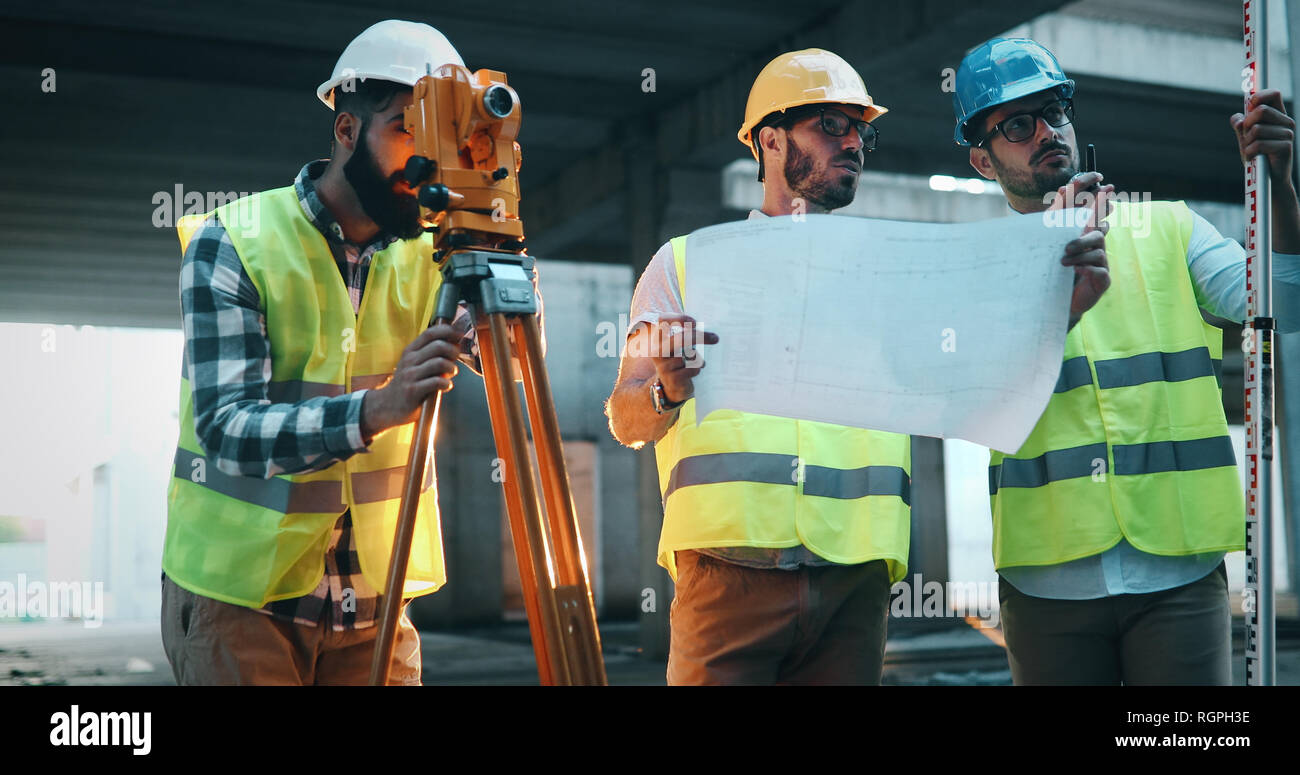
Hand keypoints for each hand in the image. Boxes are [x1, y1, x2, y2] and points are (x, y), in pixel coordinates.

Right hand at [361, 324, 461, 436]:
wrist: (387, 405)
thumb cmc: (407, 383)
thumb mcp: (414, 364)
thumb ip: (431, 355)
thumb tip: (454, 345)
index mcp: (410, 350)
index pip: (430, 333)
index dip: (447, 331)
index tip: (458, 335)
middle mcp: (409, 360)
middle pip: (438, 345)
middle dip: (453, 351)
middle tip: (455, 359)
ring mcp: (410, 375)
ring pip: (439, 362)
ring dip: (451, 368)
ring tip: (451, 373)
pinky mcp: (413, 390)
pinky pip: (437, 382)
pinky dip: (447, 383)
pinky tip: (446, 386)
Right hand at [640, 314, 718, 403]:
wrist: (673, 388)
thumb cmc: (679, 362)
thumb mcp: (680, 347)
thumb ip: (688, 335)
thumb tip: (711, 332)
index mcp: (658, 340)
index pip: (663, 320)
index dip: (680, 319)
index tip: (696, 323)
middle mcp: (657, 351)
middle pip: (680, 338)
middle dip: (700, 336)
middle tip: (716, 338)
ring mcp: (663, 366)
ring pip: (690, 355)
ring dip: (698, 358)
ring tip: (695, 363)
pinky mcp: (672, 379)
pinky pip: (693, 368)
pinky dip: (697, 369)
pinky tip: (693, 372)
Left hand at [1055, 176, 1112, 327]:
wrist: (1055, 299)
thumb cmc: (1055, 270)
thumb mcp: (1053, 243)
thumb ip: (1058, 218)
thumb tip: (1063, 188)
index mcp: (1085, 236)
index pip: (1095, 215)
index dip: (1102, 201)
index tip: (1106, 187)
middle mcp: (1096, 247)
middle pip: (1097, 233)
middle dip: (1082, 238)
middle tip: (1065, 247)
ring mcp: (1101, 263)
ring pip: (1098, 252)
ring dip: (1079, 256)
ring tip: (1063, 262)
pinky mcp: (1103, 280)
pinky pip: (1100, 270)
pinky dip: (1087, 269)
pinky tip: (1076, 271)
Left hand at [1232, 89, 1295, 186]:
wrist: (1269, 181)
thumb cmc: (1258, 158)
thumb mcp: (1246, 140)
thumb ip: (1242, 127)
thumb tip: (1236, 118)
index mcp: (1278, 116)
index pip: (1273, 94)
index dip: (1259, 96)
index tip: (1249, 105)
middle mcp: (1286, 123)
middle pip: (1260, 111)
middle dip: (1246, 125)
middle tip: (1247, 138)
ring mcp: (1288, 134)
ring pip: (1256, 129)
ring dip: (1246, 143)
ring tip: (1251, 151)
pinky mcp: (1286, 147)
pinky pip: (1258, 144)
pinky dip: (1248, 153)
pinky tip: (1252, 158)